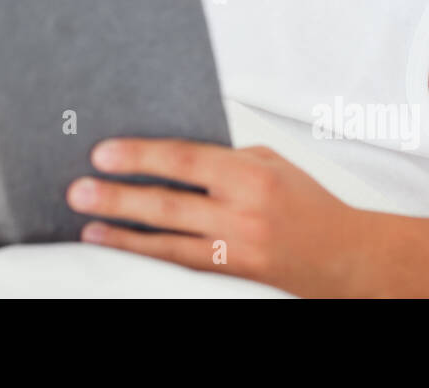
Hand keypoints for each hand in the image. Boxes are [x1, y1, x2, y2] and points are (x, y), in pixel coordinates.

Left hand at [65, 138, 361, 296]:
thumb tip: (168, 154)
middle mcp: (243, 214)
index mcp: (252, 175)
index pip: (185, 159)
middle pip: (169, 203)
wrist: (347, 257)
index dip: (140, 155)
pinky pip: (183, 263)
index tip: (103, 153)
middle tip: (80, 190)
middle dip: (119, 197)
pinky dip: (149, 255)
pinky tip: (124, 248)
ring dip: (123, 235)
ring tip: (88, 227)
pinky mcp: (234, 275)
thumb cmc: (309, 204)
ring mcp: (238, 249)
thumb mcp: (271, 163)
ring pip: (169, 242)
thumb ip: (223, 158)